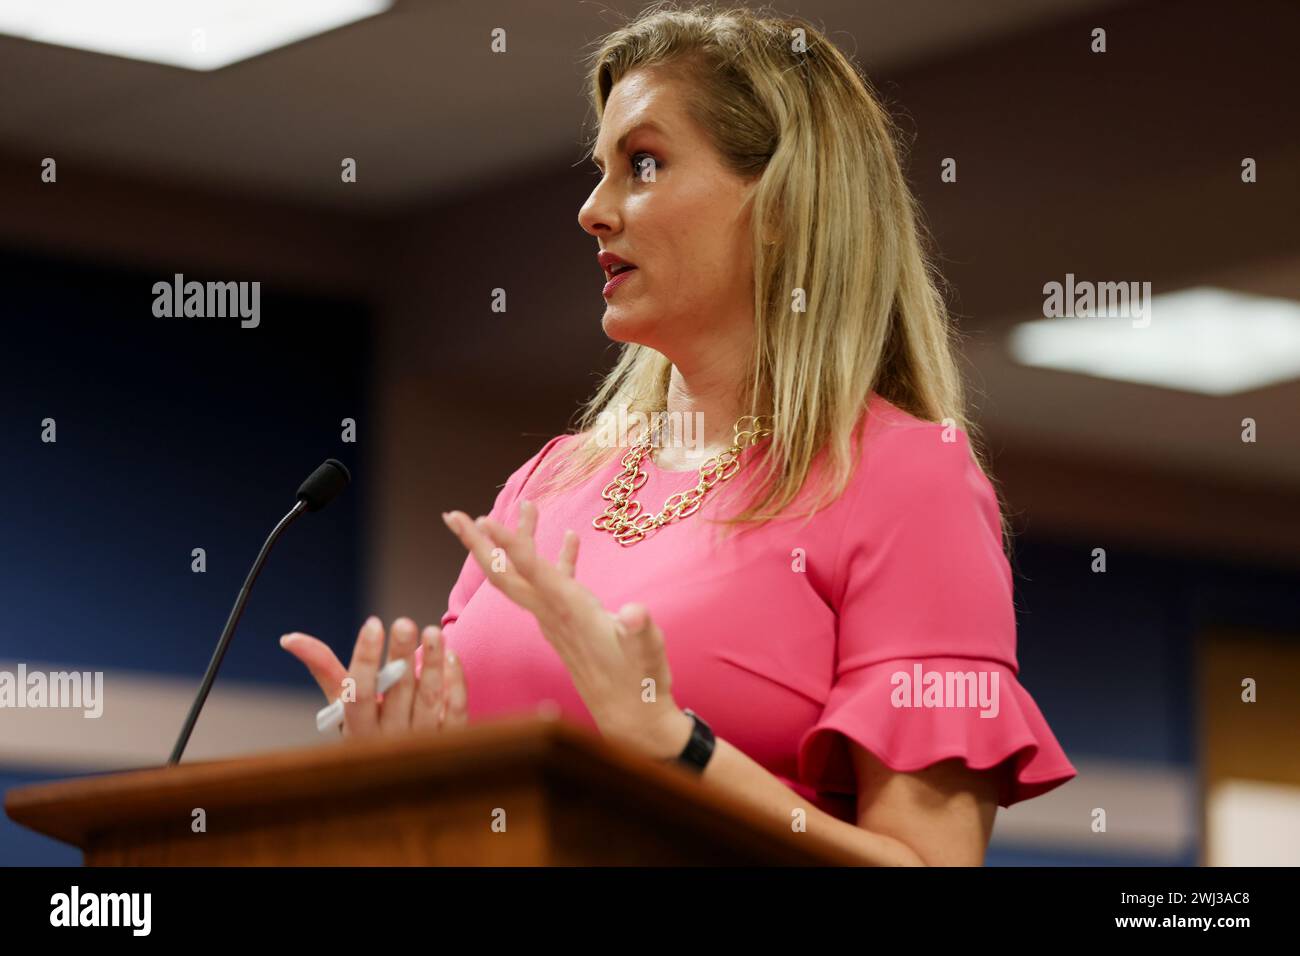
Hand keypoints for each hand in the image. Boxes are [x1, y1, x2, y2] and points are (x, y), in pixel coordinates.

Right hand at [279, 616, 467, 737]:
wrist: (403, 777)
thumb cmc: (368, 729)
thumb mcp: (343, 706)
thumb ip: (324, 668)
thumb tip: (289, 638)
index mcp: (357, 730)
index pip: (357, 694)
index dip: (364, 658)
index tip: (372, 624)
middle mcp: (389, 739)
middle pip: (397, 692)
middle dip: (400, 654)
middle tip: (404, 622)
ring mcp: (423, 742)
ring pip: (428, 699)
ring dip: (432, 663)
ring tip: (433, 632)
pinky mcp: (452, 740)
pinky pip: (455, 709)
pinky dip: (455, 682)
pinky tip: (451, 656)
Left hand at [441, 502, 691, 759]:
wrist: (630, 717)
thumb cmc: (639, 683)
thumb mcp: (646, 655)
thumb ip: (640, 632)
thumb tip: (636, 614)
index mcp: (567, 611)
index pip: (528, 571)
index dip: (505, 543)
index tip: (480, 519)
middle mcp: (553, 612)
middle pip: (504, 573)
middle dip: (478, 544)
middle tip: (452, 515)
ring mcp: (558, 618)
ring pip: (527, 574)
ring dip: (519, 540)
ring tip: (526, 505)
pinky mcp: (570, 621)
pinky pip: (555, 582)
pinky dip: (558, 559)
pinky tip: (570, 538)